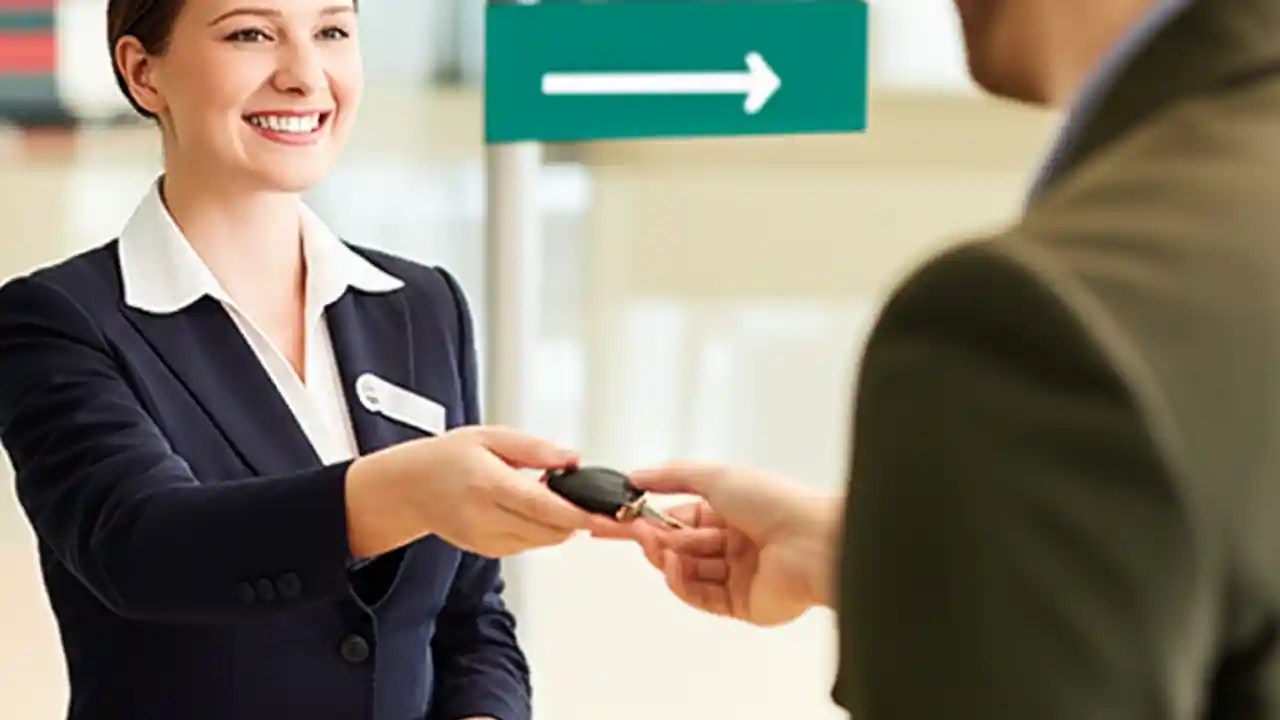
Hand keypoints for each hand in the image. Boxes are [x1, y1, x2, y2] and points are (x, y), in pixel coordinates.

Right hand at [346, 426, 592, 558]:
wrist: (410, 488)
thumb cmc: (447, 458)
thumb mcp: (491, 436)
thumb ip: (535, 449)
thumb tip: (572, 459)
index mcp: (487, 484)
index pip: (543, 507)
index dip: (578, 512)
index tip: (602, 512)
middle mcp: (485, 517)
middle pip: (549, 531)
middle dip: (575, 518)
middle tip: (585, 497)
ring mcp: (485, 538)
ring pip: (542, 541)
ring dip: (558, 524)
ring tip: (551, 496)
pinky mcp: (487, 550)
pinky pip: (527, 545)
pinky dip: (540, 530)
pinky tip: (531, 509)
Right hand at [591, 463, 842, 626]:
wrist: (814, 544)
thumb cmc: (776, 503)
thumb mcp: (717, 476)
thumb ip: (673, 476)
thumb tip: (637, 475)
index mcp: (732, 511)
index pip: (678, 515)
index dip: (647, 516)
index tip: (614, 517)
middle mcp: (735, 543)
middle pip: (679, 545)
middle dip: (652, 537)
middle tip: (624, 529)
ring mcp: (737, 575)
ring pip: (685, 571)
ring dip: (665, 557)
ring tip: (653, 543)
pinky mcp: (739, 604)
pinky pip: (699, 596)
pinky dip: (680, 581)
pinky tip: (674, 565)